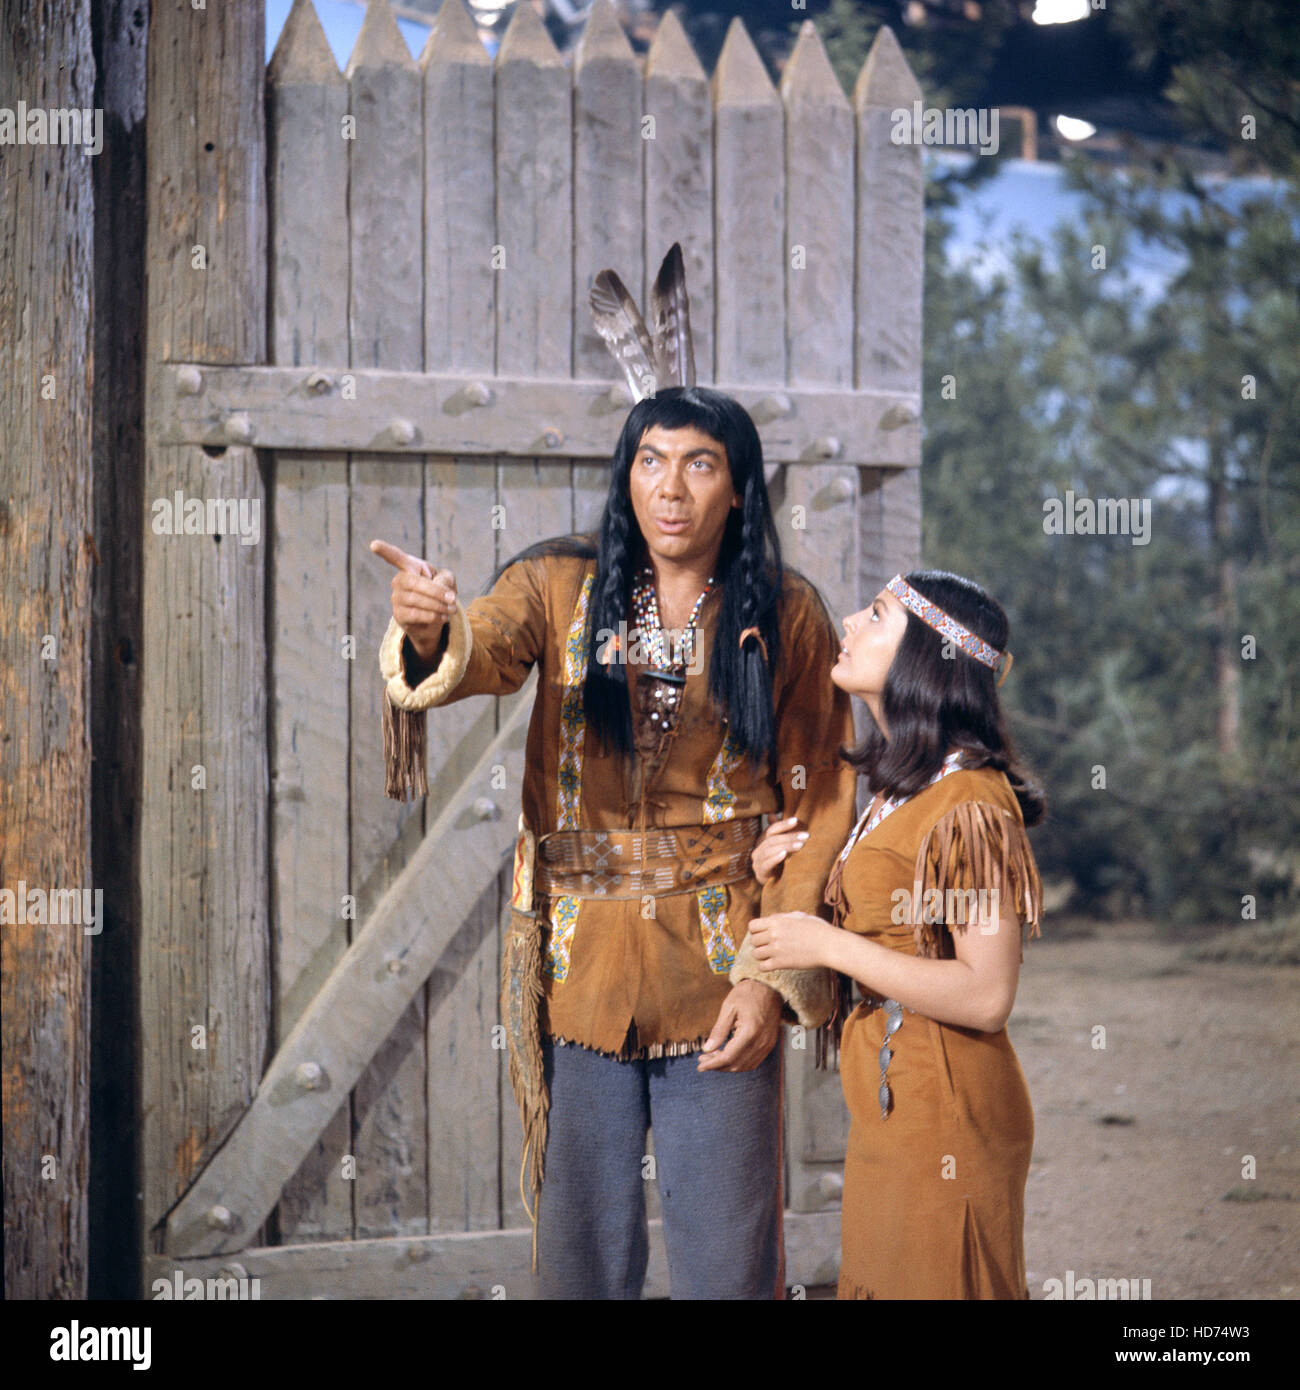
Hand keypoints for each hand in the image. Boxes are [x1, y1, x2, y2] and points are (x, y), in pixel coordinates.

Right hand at [370, 538, 456, 662]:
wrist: (436, 616)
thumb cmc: (440, 591)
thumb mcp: (448, 580)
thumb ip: (445, 579)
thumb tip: (438, 591)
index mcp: (410, 567)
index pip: (396, 557)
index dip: (385, 550)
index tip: (374, 545)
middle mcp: (399, 581)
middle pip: (413, 583)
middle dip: (435, 591)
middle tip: (452, 598)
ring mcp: (397, 598)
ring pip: (415, 600)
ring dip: (437, 605)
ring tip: (451, 609)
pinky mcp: (399, 615)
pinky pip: (415, 614)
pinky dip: (433, 616)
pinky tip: (443, 616)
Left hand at [696, 979, 781, 1071]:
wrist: (769, 985)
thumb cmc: (748, 993)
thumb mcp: (728, 1007)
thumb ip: (719, 1030)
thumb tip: (707, 1049)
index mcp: (750, 1032)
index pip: (728, 1057)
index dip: (713, 1064)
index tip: (700, 1065)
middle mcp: (761, 1041)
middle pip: (737, 1065)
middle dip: (718, 1066)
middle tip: (703, 1061)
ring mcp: (768, 1044)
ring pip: (746, 1066)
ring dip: (728, 1066)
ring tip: (714, 1057)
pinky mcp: (770, 1043)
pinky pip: (754, 1060)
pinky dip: (740, 1062)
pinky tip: (729, 1055)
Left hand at [747, 911, 837, 971]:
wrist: (829, 945)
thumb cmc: (818, 929)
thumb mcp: (799, 916)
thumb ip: (783, 917)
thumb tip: (771, 919)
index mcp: (777, 921)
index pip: (752, 926)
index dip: (756, 930)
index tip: (762, 934)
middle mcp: (773, 934)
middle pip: (753, 940)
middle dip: (760, 943)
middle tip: (769, 945)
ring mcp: (776, 949)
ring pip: (756, 954)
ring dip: (762, 955)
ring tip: (771, 955)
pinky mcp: (781, 963)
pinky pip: (762, 967)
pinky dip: (765, 966)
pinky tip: (772, 964)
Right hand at [751, 816, 808, 884]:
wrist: (777, 885)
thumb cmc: (781, 863)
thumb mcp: (782, 846)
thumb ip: (779, 832)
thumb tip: (770, 814)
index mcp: (762, 841)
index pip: (771, 830)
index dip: (783, 824)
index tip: (796, 820)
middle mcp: (757, 850)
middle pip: (772, 840)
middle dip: (789, 836)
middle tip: (805, 836)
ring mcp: (757, 862)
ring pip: (769, 850)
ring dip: (786, 846)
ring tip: (800, 845)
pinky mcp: (760, 873)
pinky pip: (766, 864)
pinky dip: (775, 858)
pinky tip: (785, 854)